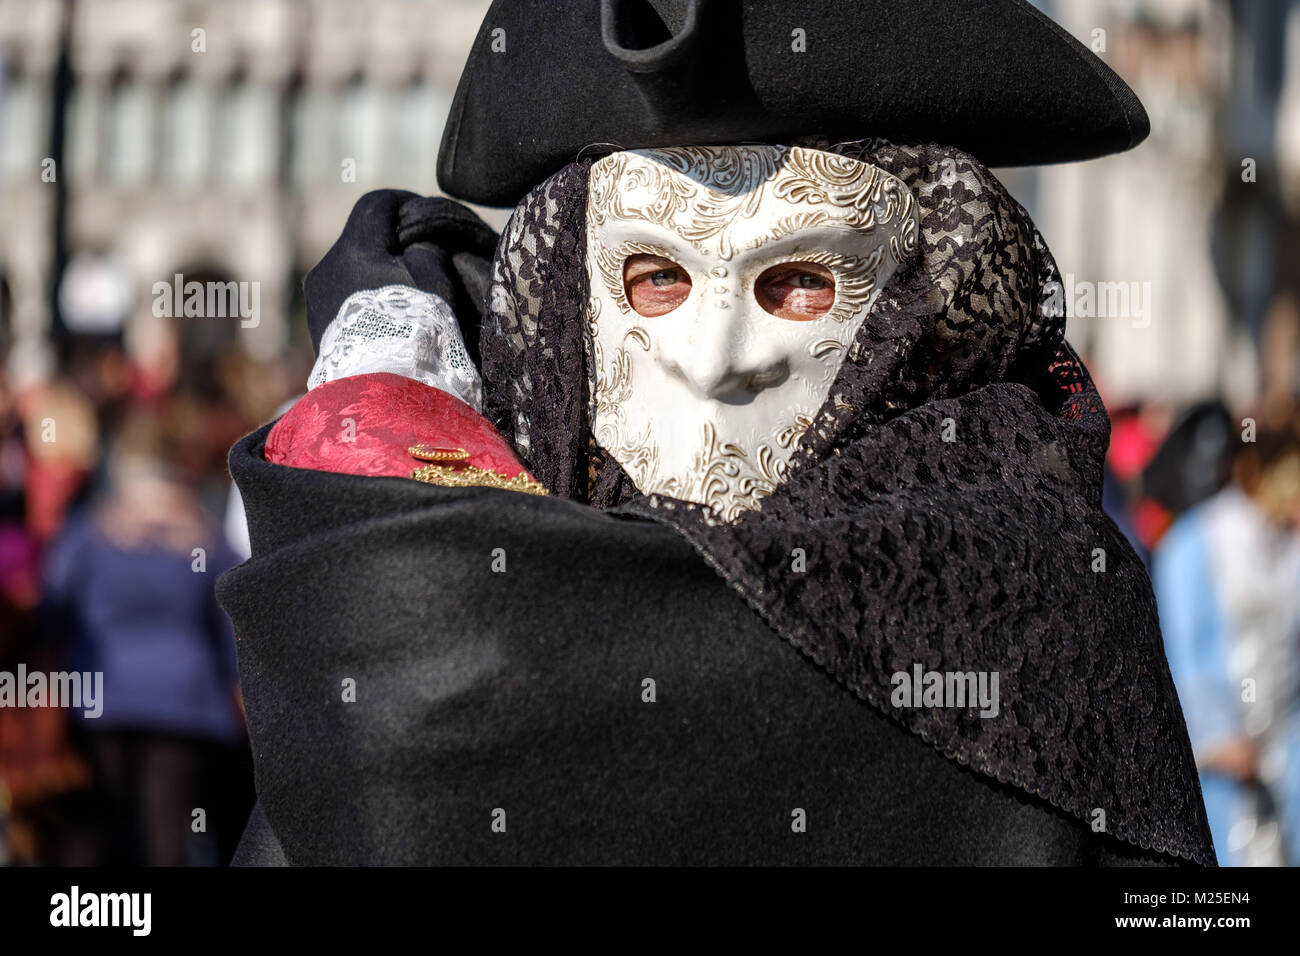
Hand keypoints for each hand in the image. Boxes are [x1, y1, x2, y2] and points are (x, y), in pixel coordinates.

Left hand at [303, 190, 498, 356]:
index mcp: (352, 248)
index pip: (377, 204)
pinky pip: (346, 301)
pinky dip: (369, 301)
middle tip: (427, 259)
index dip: (406, 203)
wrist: (384, 394)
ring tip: (411, 297)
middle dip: (393, 243)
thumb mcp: (433, 277)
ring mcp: (316, 303)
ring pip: (352, 272)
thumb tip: (419, 240)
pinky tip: (392, 322)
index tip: (429, 217)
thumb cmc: (414, 331)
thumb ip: (426, 246)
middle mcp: (324, 269)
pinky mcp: (318, 332)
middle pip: (362, 239)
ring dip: (380, 275)